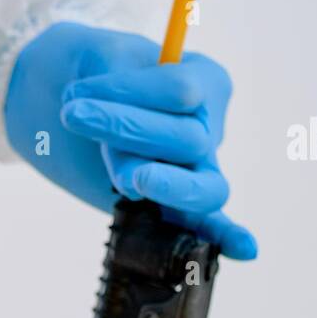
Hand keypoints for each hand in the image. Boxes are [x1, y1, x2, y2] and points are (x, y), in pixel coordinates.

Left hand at [3, 22, 255, 258]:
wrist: (79, 100)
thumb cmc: (97, 72)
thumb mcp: (102, 67)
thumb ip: (119, 107)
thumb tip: (134, 175)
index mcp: (202, 79)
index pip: (181, 90)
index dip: (129, 91)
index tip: (73, 93)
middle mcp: (206, 127)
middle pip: (188, 139)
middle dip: (129, 128)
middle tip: (72, 114)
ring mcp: (196, 169)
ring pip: (198, 186)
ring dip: (161, 184)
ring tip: (126, 178)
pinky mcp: (177, 205)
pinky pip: (210, 224)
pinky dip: (226, 236)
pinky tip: (244, 250)